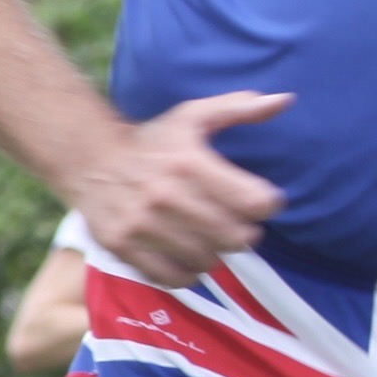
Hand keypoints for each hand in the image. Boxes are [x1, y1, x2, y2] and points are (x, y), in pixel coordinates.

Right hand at [64, 91, 293, 286]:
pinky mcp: (125, 247)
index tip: (263, 201)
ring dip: (216, 252)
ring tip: (211, 238)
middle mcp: (166, 195)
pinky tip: (188, 255)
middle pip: (235, 237)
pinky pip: (174, 277)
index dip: (268, 204)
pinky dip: (188, 272)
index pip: (254, 201)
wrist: (90, 160)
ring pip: (207, 260)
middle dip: (245, 233)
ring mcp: (143, 225)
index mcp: (190, 162)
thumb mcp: (194, 116)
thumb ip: (241, 108)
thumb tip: (286, 100)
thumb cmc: (152, 141)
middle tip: (239, 225)